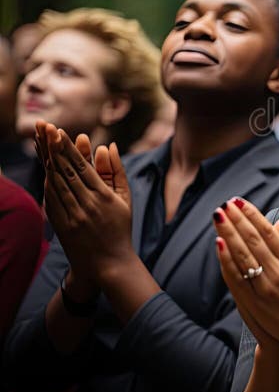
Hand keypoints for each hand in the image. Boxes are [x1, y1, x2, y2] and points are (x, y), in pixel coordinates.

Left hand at [36, 121, 135, 284]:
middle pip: (65, 171)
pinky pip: (51, 199)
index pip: (82, 166)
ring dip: (47, 161)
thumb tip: (108, 146)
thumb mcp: (125, 199)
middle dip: (54, 148)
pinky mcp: (61, 225)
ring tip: (40, 142)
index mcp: (104, 197)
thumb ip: (116, 172)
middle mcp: (86, 204)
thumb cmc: (120, 228)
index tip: (60, 131)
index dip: (69, 148)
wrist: (108, 263)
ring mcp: (72, 215)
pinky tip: (43, 167)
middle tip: (45, 128)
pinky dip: (46, 181)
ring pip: (55, 183)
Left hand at [213, 198, 278, 358]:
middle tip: (224, 204)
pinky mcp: (254, 301)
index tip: (239, 202)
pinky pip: (236, 276)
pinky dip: (227, 259)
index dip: (252, 215)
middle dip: (237, 220)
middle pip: (253, 240)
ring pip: (243, 255)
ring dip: (229, 234)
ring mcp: (266, 287)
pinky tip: (219, 244)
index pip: (269, 232)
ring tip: (218, 217)